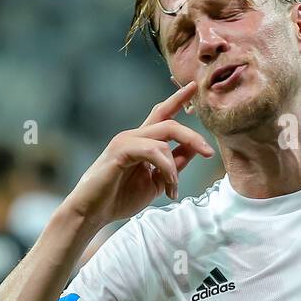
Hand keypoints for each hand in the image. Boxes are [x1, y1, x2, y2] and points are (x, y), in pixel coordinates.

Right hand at [61, 81, 213, 226]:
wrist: (92, 213)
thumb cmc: (119, 198)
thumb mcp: (155, 181)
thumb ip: (173, 164)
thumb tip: (194, 149)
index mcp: (141, 141)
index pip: (162, 114)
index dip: (178, 99)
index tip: (194, 87)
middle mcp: (133, 136)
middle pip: (169, 122)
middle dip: (192, 136)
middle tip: (209, 153)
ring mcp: (125, 141)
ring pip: (164, 138)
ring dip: (175, 167)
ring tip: (173, 190)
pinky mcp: (120, 151)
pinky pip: (154, 151)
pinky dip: (167, 169)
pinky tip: (168, 187)